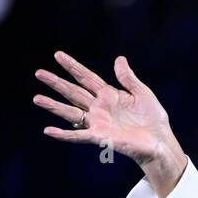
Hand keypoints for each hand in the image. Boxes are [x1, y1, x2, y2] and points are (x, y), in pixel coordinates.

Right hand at [34, 51, 186, 194]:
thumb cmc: (153, 120)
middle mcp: (99, 108)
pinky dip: (63, 134)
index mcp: (108, 95)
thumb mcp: (142, 93)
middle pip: (73, 92)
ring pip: (71, 112)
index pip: (86, 77)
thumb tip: (119, 59)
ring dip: (54, 106)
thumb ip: (128, 78)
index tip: (58, 55)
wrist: (160, 142)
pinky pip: (78, 136)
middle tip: (39, 73)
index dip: (72, 66)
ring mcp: (98, 122)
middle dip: (56, 83)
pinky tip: (48, 131)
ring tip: (37, 98)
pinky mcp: (100, 137)